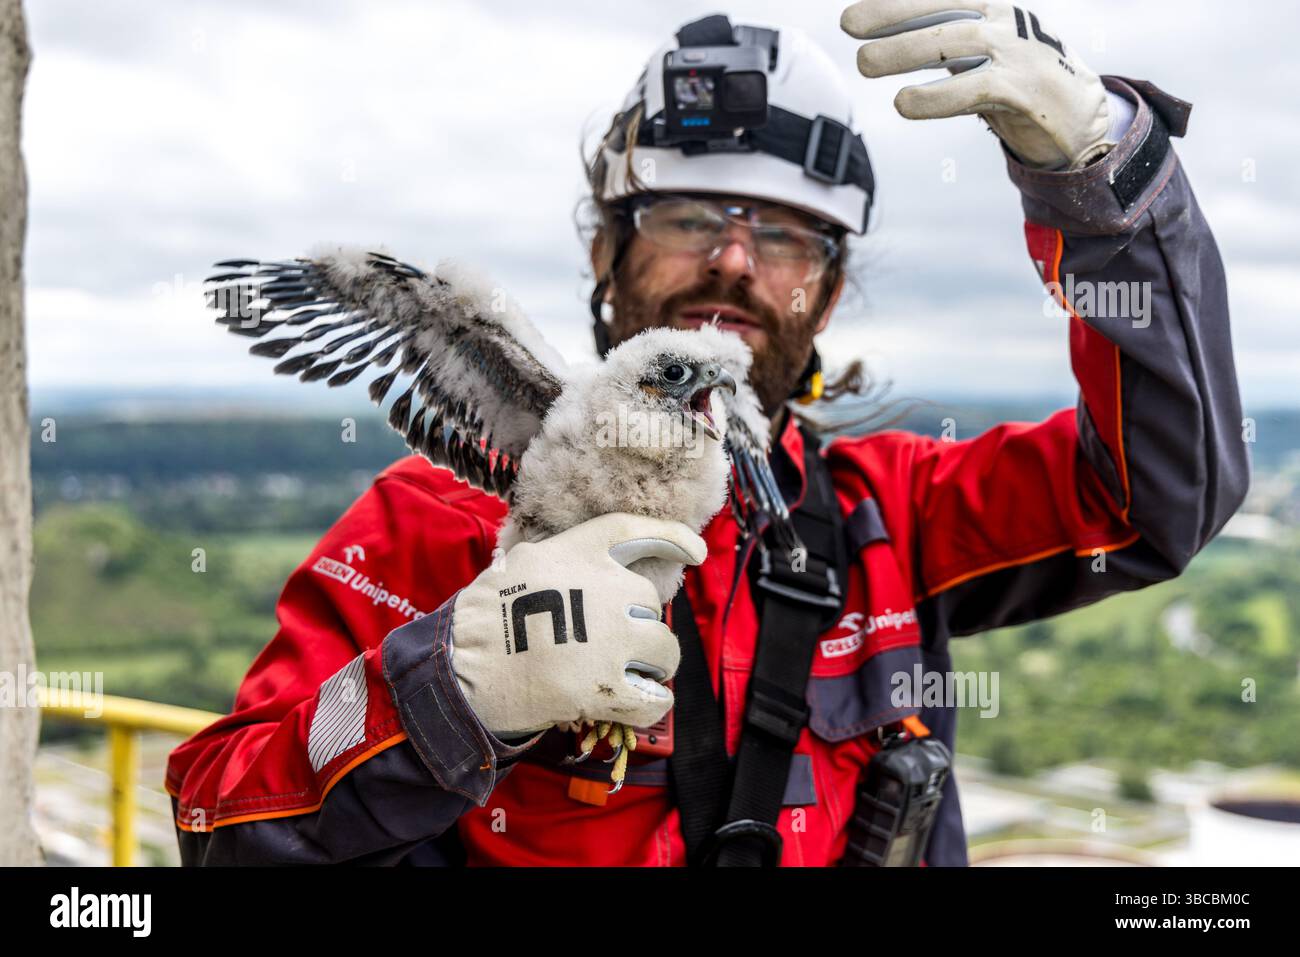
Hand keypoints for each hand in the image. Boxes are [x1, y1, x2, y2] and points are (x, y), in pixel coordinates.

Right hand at [450, 512, 706, 738]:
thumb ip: (560, 563)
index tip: (697, 551)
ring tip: (628, 674)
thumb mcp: (518, 564)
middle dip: (641, 624)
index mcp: (579, 552)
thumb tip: (587, 573)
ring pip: (664, 650)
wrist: (462, 667)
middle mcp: (606, 589)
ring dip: (653, 664)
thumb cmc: (480, 618)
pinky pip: (655, 697)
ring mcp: (611, 638)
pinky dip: (653, 703)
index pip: (635, 531)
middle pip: (651, 604)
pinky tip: (640, 703)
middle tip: (616, 643)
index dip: (673, 538)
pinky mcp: (608, 685)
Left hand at [841, 0, 1112, 169]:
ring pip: (956, 41)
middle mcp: (1007, 20)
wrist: (1081, 116)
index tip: (856, 9)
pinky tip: (903, 102)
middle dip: (893, 13)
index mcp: (994, 7)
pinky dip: (936, 96)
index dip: (900, 0)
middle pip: (945, 9)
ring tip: (865, 63)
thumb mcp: (981, 52)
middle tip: (848, 24)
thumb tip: (889, 39)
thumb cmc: (1019, 81)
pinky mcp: (1025, 90)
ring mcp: (1019, 52)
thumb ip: (943, 41)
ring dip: (906, 50)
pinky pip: (975, 88)